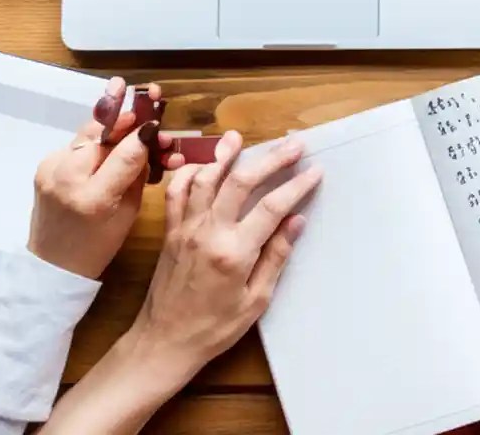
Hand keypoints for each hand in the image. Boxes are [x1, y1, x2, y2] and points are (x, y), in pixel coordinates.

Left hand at [29, 78, 180, 279]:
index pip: (126, 153)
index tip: (157, 116)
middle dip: (126, 114)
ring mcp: (50, 169)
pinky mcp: (44, 166)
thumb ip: (137, 175)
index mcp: (94, 198)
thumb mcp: (129, 214)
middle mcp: (66, 178)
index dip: (144, 132)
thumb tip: (148, 139)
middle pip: (101, 133)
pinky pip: (77, 146)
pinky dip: (96, 142)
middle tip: (150, 95)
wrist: (51, 265)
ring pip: (88, 135)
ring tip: (133, 116)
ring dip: (112, 125)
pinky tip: (109, 144)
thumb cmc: (98, 246)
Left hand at [41, 133, 319, 434]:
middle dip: (270, 159)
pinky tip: (202, 164)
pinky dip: (189, 173)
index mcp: (234, 253)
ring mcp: (186, 229)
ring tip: (240, 137)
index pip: (272, 207)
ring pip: (205, 179)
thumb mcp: (256, 300)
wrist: (164, 341)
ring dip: (224, 155)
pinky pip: (177, 192)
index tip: (315, 170)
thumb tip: (296, 221)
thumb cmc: (214, 329)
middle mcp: (208, 233)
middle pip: (241, 182)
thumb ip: (276, 256)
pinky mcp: (170, 231)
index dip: (296, 185)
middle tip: (293, 144)